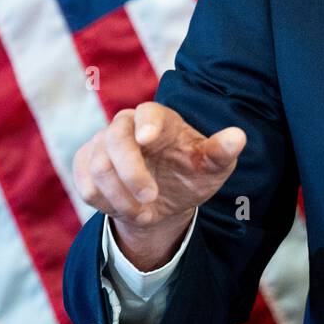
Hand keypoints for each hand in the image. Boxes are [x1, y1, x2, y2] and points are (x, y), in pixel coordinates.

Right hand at [74, 102, 245, 238]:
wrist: (165, 199)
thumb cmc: (191, 174)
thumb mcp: (212, 168)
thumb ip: (222, 152)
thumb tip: (238, 137)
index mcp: (160, 119)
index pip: (149, 112)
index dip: (147, 123)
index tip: (149, 138)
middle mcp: (126, 125)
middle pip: (116, 140)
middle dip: (132, 174)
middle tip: (151, 198)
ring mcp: (101, 142)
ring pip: (99, 168)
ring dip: (122, 198)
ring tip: (145, 211)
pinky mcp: (84, 163)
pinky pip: (86, 187)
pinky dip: (107, 204)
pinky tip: (126, 208)